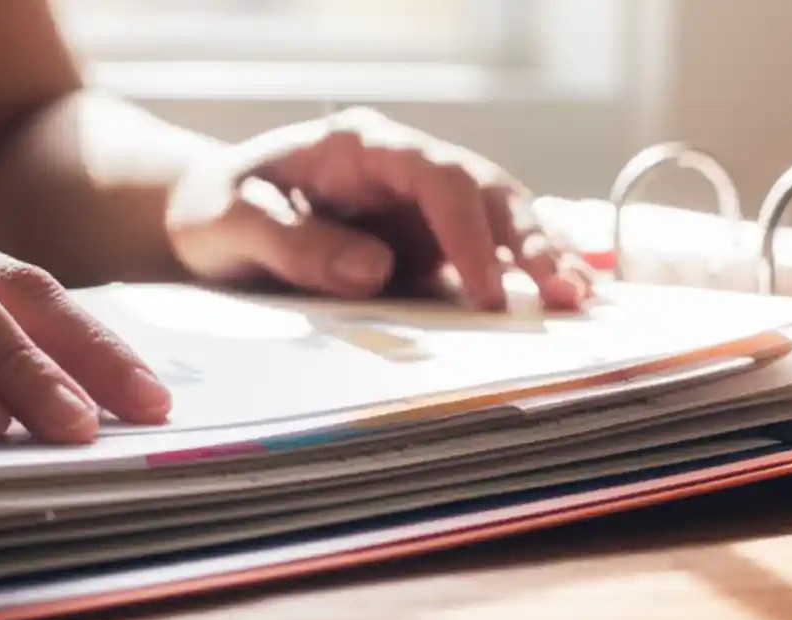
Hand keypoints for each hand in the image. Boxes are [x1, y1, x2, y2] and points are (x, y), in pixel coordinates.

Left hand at [166, 107, 592, 310]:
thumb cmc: (216, 210)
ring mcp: (420, 207)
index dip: (467, 233)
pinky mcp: (425, 245)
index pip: (436, 178)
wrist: (211, 220)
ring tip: (580, 300)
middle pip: (484, 191)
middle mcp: (404, 169)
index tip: (485, 292)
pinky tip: (554, 301)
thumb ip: (294, 243)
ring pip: (497, 219)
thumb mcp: (232, 222)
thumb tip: (377, 271)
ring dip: (540, 256)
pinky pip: (482, 254)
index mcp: (361, 146)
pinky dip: (520, 275)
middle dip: (529, 240)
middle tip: (567, 292)